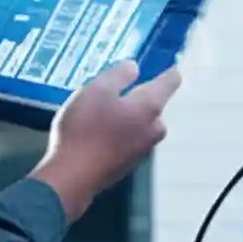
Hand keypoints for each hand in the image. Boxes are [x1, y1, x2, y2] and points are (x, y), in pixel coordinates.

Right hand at [30, 61, 181, 221]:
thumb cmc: (84, 129)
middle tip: (112, 89)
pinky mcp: (127, 164)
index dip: (167, 69)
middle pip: (153, 104)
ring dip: (124, 115)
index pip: (170, 81)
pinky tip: (92, 132)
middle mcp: (153, 129)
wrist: (72, 177)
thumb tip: (133, 67)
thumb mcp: (97, 89)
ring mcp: (141, 149)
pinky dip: (115, 133)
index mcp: (150, 107)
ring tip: (95, 110)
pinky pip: (126, 140)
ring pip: (138, 123)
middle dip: (137, 95)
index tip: (163, 64)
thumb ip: (119, 74)